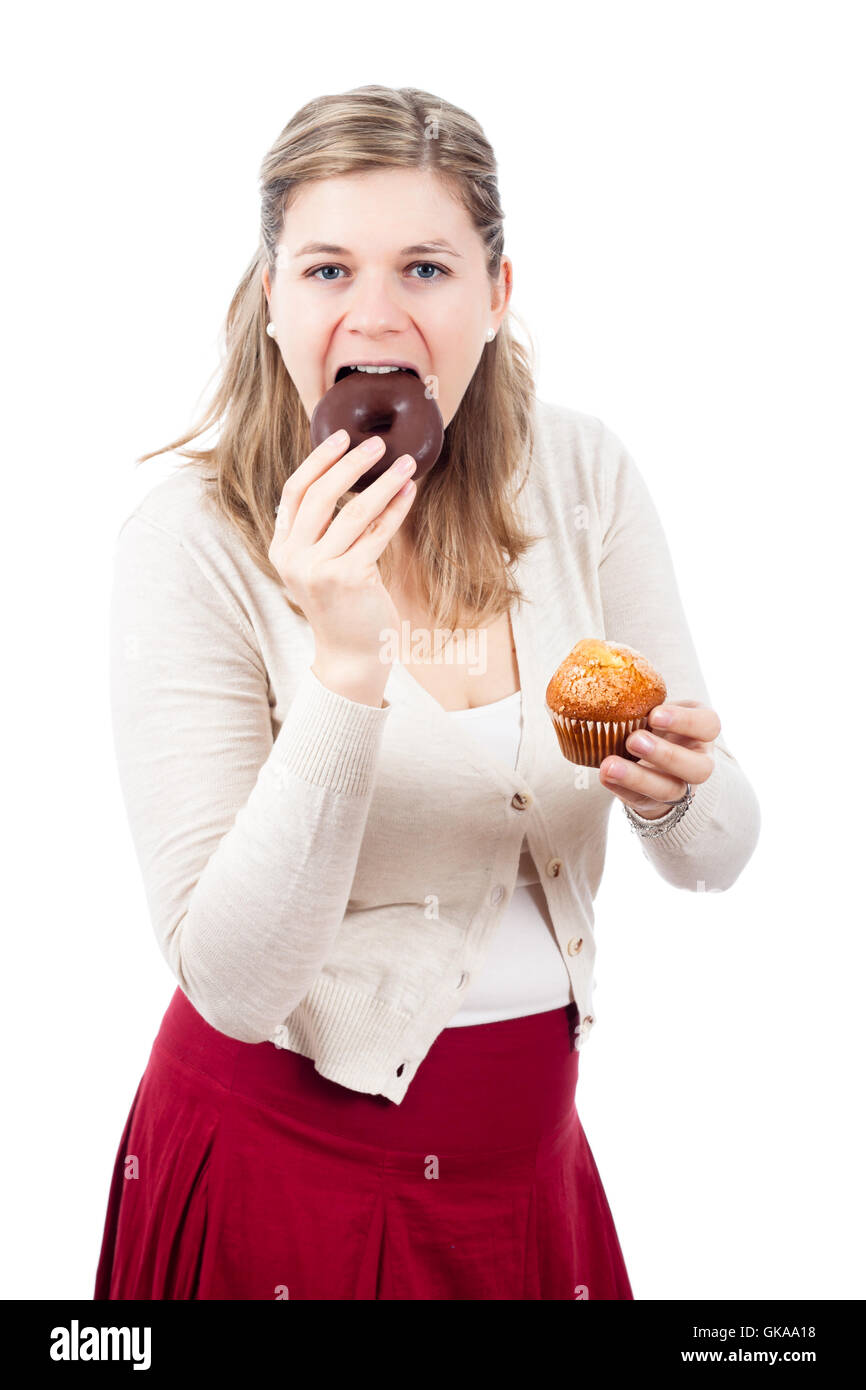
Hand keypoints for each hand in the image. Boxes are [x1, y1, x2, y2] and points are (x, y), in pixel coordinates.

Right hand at [268, 429, 417, 669]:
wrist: (351, 653)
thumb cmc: (342, 603)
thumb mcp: (318, 564)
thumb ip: (319, 529)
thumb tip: (342, 474)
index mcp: (282, 550)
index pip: (295, 492)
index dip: (318, 460)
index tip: (342, 437)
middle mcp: (295, 559)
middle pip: (321, 495)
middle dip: (351, 464)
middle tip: (377, 444)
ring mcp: (319, 570)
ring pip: (354, 511)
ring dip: (383, 483)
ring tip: (405, 464)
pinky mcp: (349, 578)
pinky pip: (377, 533)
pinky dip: (396, 509)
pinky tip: (410, 493)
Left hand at [599, 699, 719, 819]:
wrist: (652, 757)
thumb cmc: (656, 723)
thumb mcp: (659, 706)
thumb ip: (644, 697)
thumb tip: (608, 671)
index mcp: (703, 731)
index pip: (708, 725)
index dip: (684, 720)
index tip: (654, 713)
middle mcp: (699, 761)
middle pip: (698, 768)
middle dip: (665, 755)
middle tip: (633, 741)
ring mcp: (681, 786)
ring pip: (670, 790)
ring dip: (639, 778)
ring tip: (610, 765)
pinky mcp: (656, 803)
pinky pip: (642, 800)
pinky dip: (621, 788)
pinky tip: (604, 776)